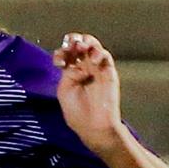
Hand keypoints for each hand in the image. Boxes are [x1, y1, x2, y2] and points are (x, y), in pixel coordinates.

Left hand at [54, 32, 123, 152]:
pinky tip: (93, 60)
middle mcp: (84, 68)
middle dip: (73, 40)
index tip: (59, 62)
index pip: (65, 53)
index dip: (61, 52)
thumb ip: (68, 72)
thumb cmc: (78, 114)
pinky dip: (99, 52)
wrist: (94, 126)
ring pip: (93, 45)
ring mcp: (97, 69)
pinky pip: (105, 55)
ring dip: (86, 42)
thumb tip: (77, 63)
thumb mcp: (64, 90)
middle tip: (71, 46)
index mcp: (71, 72)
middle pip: (79, 44)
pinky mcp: (109, 72)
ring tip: (82, 48)